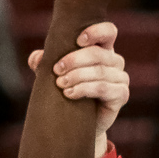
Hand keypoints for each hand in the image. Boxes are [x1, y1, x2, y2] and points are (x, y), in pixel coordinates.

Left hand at [28, 20, 128, 136]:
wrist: (78, 125)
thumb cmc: (68, 94)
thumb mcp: (55, 75)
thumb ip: (44, 63)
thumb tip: (36, 58)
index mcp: (103, 50)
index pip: (108, 31)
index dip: (95, 32)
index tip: (77, 41)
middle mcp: (115, 61)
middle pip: (98, 53)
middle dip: (74, 60)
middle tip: (56, 70)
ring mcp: (121, 78)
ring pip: (99, 71)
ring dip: (77, 76)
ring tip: (60, 84)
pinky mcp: (121, 95)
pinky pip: (103, 88)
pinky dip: (84, 89)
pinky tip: (69, 94)